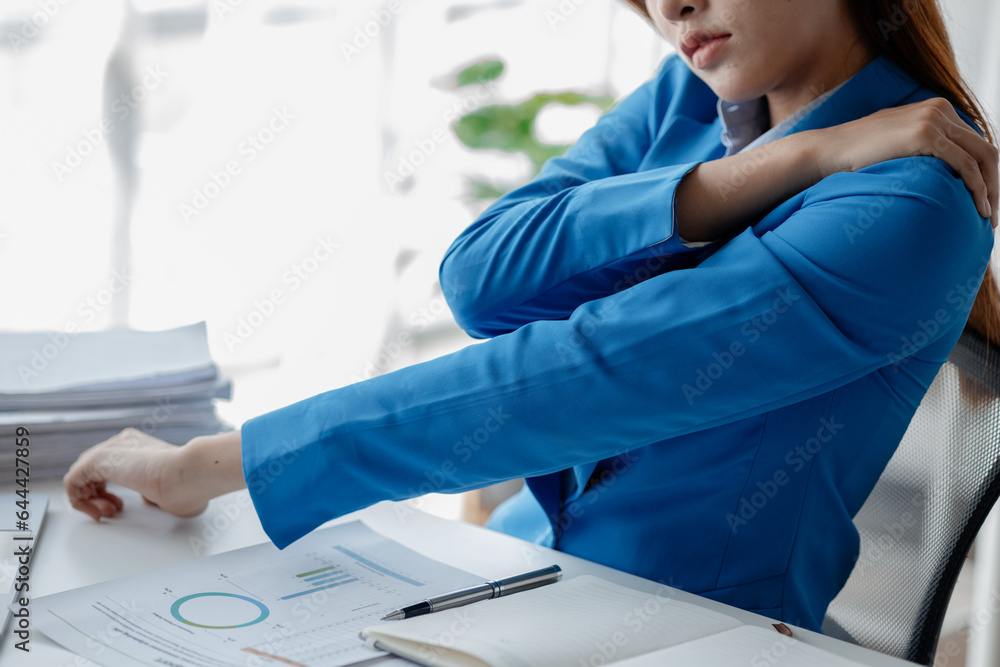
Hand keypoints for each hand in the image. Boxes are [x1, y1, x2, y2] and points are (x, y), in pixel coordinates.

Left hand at [63, 428, 233, 520]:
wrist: (191, 474)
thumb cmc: (190, 485)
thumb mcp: (171, 491)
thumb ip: (156, 493)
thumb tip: (151, 499)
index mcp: (141, 447)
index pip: (110, 467)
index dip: (109, 492)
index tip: (120, 508)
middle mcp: (124, 443)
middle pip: (93, 471)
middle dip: (98, 495)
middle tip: (112, 511)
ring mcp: (111, 449)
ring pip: (81, 475)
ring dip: (88, 500)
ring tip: (103, 514)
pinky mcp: (98, 459)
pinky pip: (73, 480)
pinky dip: (77, 500)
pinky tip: (93, 511)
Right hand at [813, 97, 998, 228]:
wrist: (826, 152)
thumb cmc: (852, 156)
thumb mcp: (894, 145)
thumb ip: (917, 148)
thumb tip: (932, 172)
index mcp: (935, 109)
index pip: (974, 143)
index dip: (984, 173)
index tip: (983, 200)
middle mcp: (939, 109)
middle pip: (984, 149)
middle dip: (993, 183)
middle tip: (990, 214)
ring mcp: (933, 120)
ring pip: (982, 157)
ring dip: (989, 189)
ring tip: (986, 216)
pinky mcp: (926, 135)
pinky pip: (965, 165)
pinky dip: (977, 187)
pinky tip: (977, 207)